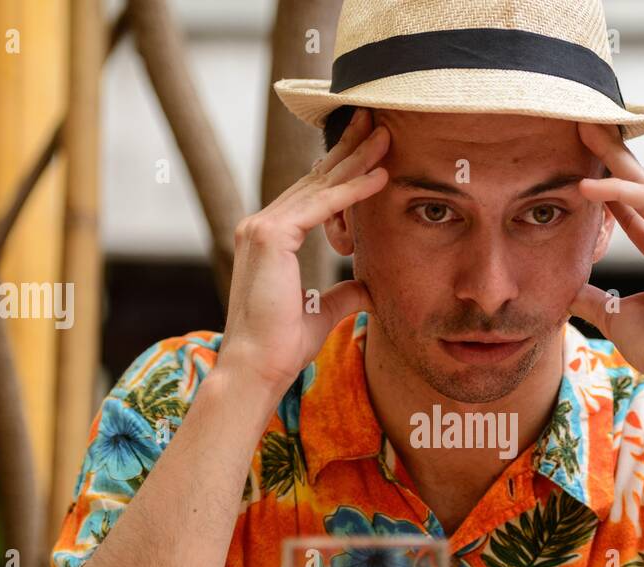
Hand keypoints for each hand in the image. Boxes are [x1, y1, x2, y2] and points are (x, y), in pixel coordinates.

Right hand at [221, 107, 389, 390]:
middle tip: (377, 122)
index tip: (370, 153)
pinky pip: (321, 206)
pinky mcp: (271, 236)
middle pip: (314, 180)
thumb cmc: (282, 346)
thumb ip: (342, 294)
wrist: (258, 367)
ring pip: (319, 187)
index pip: (311, 197)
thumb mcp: (320, 312)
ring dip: (356, 160)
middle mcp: (260, 226)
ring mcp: (261, 227)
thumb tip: (367, 288)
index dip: (342, 174)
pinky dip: (352, 192)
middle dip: (348, 151)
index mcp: (268, 240)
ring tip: (386, 137)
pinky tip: (379, 177)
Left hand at [569, 123, 643, 406]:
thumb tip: (564, 289)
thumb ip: (592, 297)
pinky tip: (588, 184)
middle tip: (584, 122)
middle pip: (642, 184)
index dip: (609, 181)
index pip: (635, 205)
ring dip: (615, 158)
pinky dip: (619, 193)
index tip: (582, 158)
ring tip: (584, 133)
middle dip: (613, 153)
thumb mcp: (614, 315)